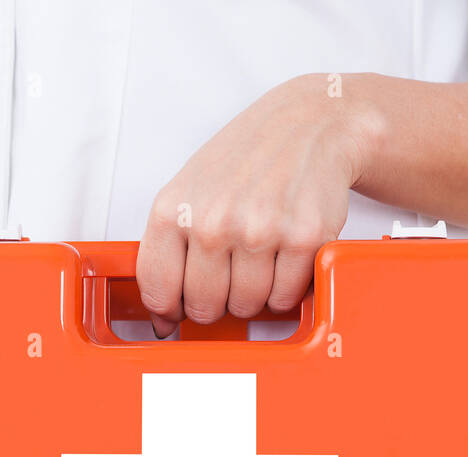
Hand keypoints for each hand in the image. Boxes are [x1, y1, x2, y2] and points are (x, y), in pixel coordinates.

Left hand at [136, 73, 374, 336]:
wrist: (309, 124)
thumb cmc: (245, 161)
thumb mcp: (188, 193)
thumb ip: (166, 253)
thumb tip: (160, 321)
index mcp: (173, 210)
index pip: (158, 292)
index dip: (171, 307)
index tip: (182, 304)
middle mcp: (214, 221)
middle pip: (204, 308)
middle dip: (217, 301)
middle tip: (229, 272)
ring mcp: (259, 230)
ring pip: (246, 307)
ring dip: (254, 294)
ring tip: (259, 258)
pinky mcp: (303, 239)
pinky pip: (285, 298)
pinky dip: (286, 287)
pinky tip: (284, 255)